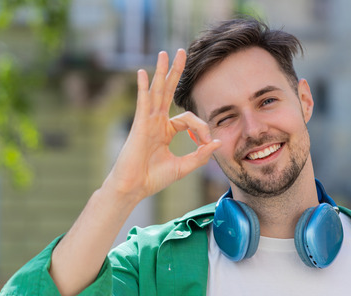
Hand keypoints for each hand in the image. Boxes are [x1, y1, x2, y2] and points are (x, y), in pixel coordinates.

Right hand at [105, 49, 220, 201]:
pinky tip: (142, 72)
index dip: (201, 128)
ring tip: (164, 53)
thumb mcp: (183, 167)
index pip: (187, 119)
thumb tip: (217, 142)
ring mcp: (146, 122)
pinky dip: (142, 87)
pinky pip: (142, 102)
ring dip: (161, 72)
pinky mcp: (139, 125)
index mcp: (165, 131)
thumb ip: (200, 155)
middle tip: (182, 51)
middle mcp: (155, 122)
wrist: (134, 188)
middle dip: (175, 72)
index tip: (206, 142)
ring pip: (156, 91)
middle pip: (167, 91)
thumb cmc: (153, 179)